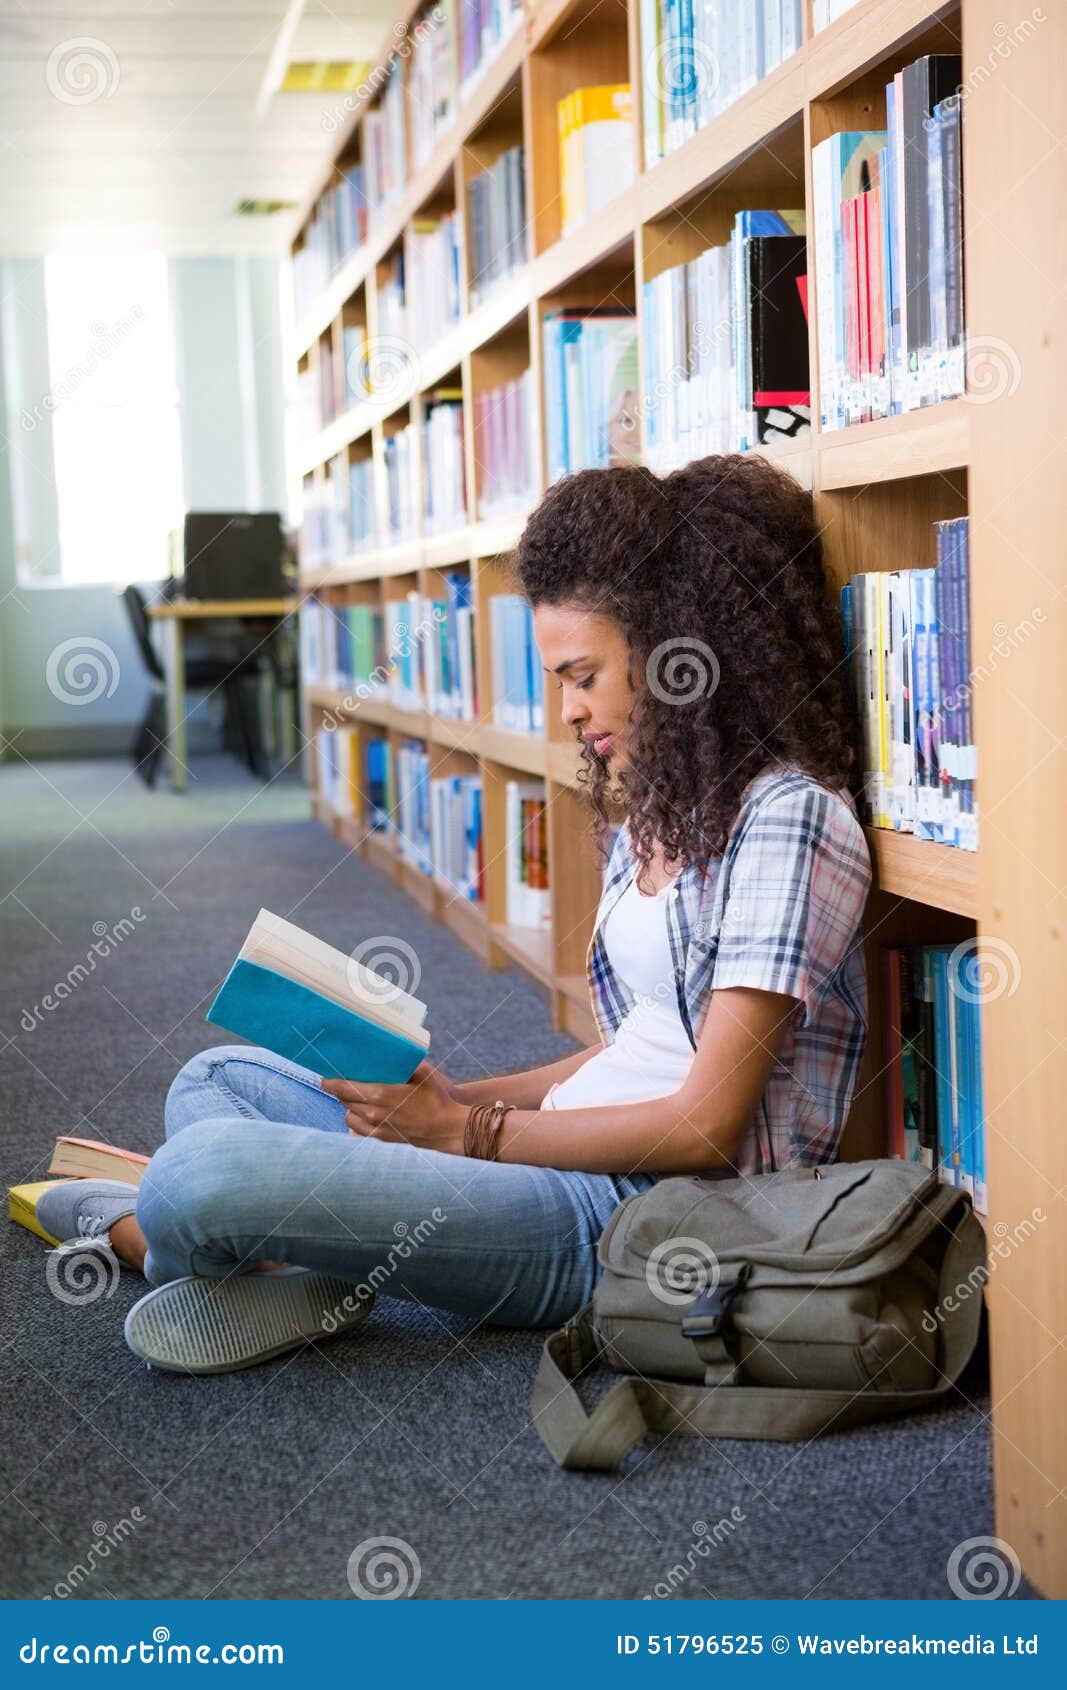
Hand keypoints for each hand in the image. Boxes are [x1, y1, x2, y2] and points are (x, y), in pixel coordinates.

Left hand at [321, 1058, 466, 1155]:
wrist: (448, 1129)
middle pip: (343, 1100)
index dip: (329, 1081)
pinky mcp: (381, 1140)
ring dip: (349, 1105)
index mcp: (379, 1094)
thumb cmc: (437, 1098)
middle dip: (340, 1090)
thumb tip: (391, 1050)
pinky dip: (357, 1120)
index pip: (342, 1087)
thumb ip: (403, 1062)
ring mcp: (376, 1129)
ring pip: (348, 1115)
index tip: (324, 1076)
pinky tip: (365, 1114)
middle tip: (342, 1080)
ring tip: (356, 1097)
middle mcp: (372, 1113)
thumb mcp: (423, 1073)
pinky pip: (358, 1130)